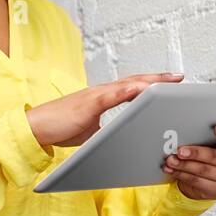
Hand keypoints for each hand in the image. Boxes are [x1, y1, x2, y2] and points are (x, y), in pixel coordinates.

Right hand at [26, 72, 185, 150]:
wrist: (36, 128)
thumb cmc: (60, 128)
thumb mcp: (91, 131)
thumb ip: (108, 129)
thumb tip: (122, 138)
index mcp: (102, 98)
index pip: (132, 88)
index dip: (151, 85)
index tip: (170, 84)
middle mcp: (101, 92)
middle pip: (135, 82)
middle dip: (158, 80)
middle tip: (179, 77)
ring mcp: (95, 96)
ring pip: (128, 85)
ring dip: (150, 82)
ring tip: (169, 81)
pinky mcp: (89, 103)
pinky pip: (113, 95)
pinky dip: (129, 90)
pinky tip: (142, 88)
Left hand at [163, 122, 215, 199]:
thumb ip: (208, 136)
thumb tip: (188, 131)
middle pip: (215, 157)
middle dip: (195, 153)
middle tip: (180, 151)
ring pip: (204, 171)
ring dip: (184, 165)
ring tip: (171, 160)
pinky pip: (197, 182)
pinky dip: (182, 175)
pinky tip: (172, 170)